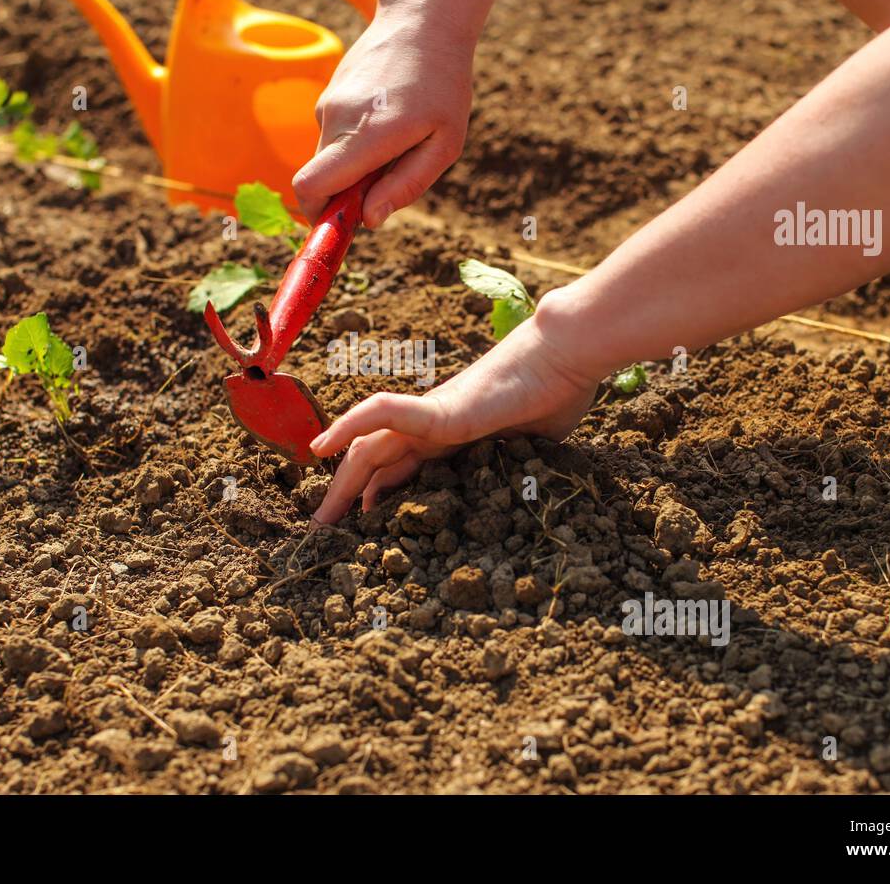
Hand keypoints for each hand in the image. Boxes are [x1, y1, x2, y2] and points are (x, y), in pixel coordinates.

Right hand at [294, 1, 474, 227]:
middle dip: (347, 191)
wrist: (424, 19)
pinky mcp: (328, 93)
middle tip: (390, 174)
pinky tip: (387, 114)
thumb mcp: (445, 145)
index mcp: (366, 135)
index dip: (319, 214)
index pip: (311, 187)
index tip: (342, 223)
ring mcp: (329, 102)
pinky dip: (355, 139)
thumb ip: (406, 186)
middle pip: (321, 178)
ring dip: (355, 162)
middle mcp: (337, 118)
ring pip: (329, 155)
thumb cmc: (443, 85)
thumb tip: (369, 220)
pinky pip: (334, 133)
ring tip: (397, 136)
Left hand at [309, 297, 603, 522]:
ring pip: (370, 446)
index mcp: (454, 439)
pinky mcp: (442, 409)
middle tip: (326, 533)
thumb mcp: (532, 451)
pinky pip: (387, 413)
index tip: (364, 527)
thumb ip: (515, 470)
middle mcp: (434, 427)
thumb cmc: (558, 394)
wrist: (569, 355)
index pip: (403, 471)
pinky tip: (323, 446)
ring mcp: (434, 416)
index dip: (379, 497)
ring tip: (320, 517)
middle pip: (376, 463)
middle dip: (348, 498)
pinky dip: (351, 425)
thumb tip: (528, 502)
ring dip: (341, 480)